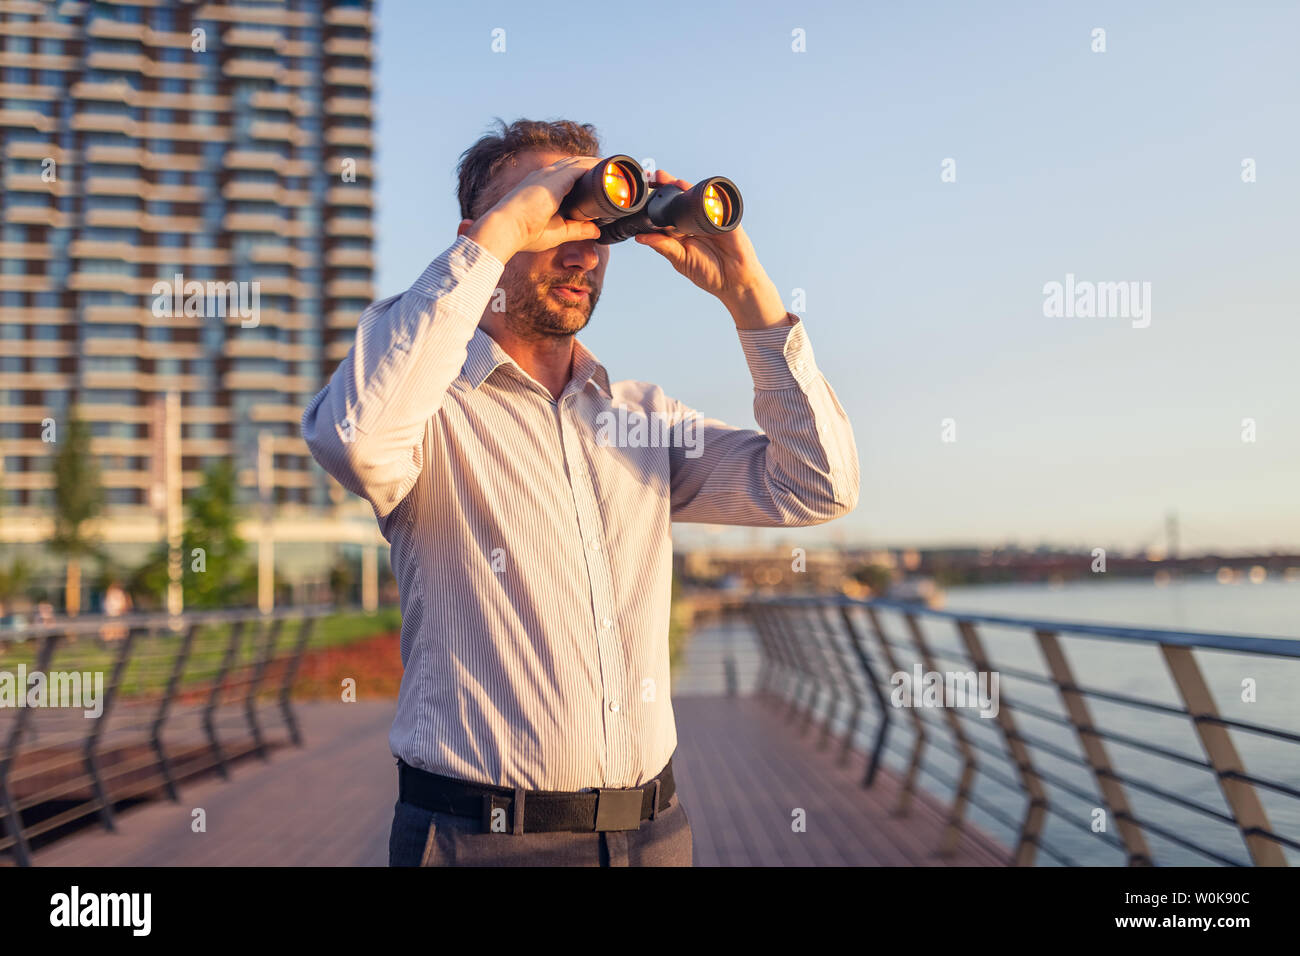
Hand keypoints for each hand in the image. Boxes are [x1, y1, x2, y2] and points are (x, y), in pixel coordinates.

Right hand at [466, 157, 602, 261]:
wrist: (507, 228)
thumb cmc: (525, 233)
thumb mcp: (558, 232)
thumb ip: (578, 230)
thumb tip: (596, 231)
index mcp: (542, 188)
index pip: (566, 176)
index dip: (583, 177)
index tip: (599, 183)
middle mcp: (545, 177)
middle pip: (575, 165)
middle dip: (593, 167)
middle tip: (612, 173)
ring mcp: (550, 174)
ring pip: (580, 163)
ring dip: (597, 164)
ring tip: (615, 168)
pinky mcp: (556, 177)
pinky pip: (581, 167)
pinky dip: (595, 167)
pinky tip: (608, 169)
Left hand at [634, 170, 790, 328]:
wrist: (735, 281)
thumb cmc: (708, 272)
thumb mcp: (681, 259)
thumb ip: (663, 246)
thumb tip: (640, 238)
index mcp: (681, 230)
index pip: (667, 211)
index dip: (656, 200)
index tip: (645, 191)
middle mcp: (694, 220)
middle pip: (681, 198)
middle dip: (669, 186)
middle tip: (657, 177)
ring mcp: (710, 217)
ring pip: (697, 196)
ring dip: (686, 187)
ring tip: (674, 182)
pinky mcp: (726, 217)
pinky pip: (717, 203)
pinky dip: (709, 196)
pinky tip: (699, 193)